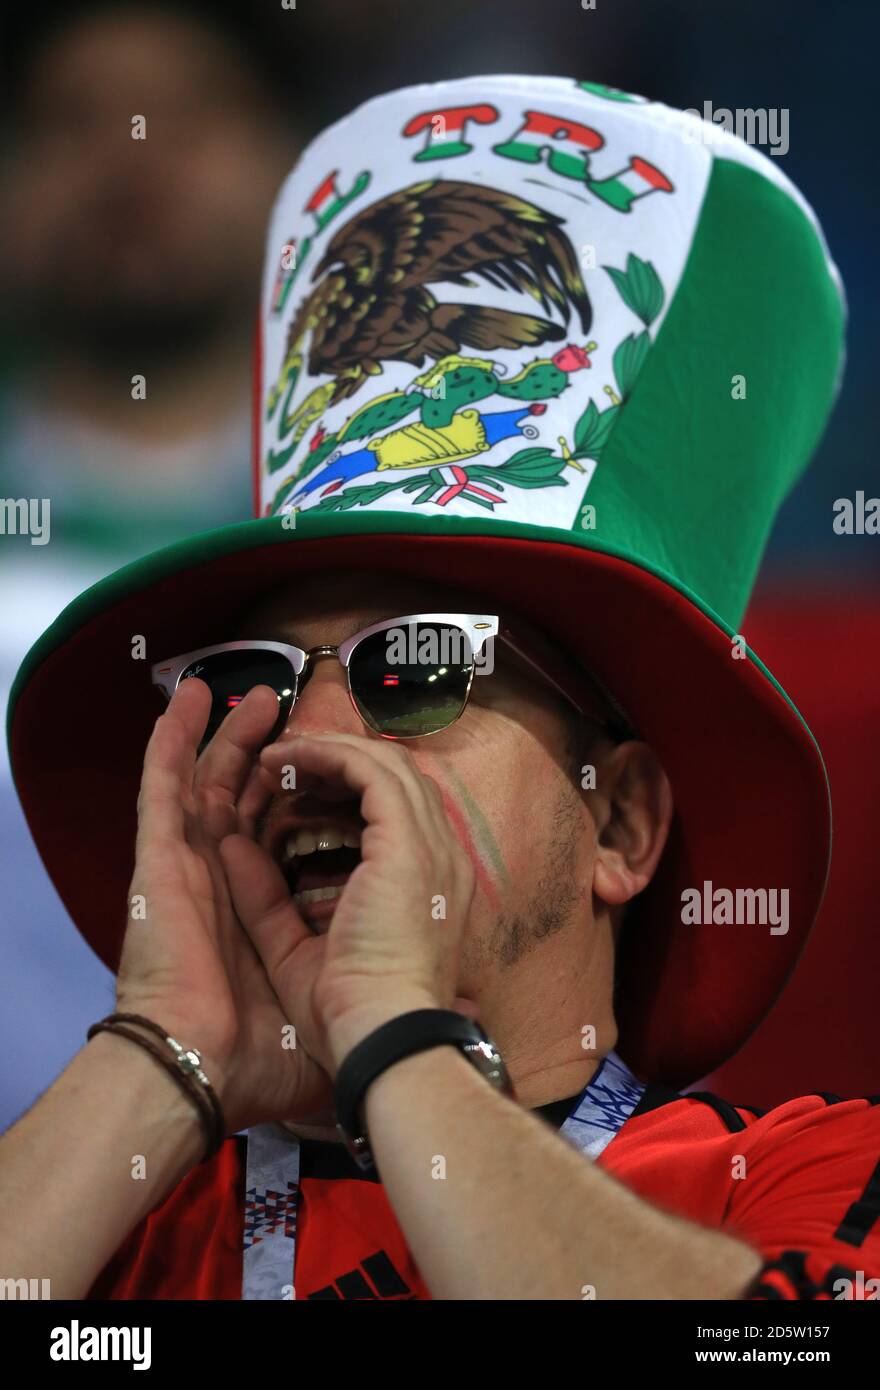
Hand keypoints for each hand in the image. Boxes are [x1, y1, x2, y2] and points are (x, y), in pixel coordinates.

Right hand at [115, 679, 335, 1135]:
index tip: (336, 771)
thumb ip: (347, 962)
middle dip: (275, 755)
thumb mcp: (336, 988)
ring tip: (255, 696)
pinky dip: (171, 742)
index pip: (289, 835)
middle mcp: (229, 883)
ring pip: (208, 779)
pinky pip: (162, 786)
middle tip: (291, 716)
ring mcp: (190, 868)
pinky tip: (189, 703)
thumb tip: (366, 955)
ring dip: (230, 733)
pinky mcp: (161, 861)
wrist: (231, 1061)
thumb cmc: (297, 1038)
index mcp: (271, 911)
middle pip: (251, 798)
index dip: (311, 796)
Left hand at [222, 732, 477, 1071]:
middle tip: (282, 765)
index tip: (294, 795)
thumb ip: (268, 896)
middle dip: (338, 760)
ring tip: (276, 756)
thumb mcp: (294, 947)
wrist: (381, 1040)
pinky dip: (325, 755)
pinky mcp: (407, 839)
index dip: (345, 793)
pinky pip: (367, 769)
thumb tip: (235, 847)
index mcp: (429, 888)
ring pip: (383, 763)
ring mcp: (431, 844)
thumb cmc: (348, 1017)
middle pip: (395, 778)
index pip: (397, 813)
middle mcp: (442, 857)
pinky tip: (283, 759)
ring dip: (327, 750)